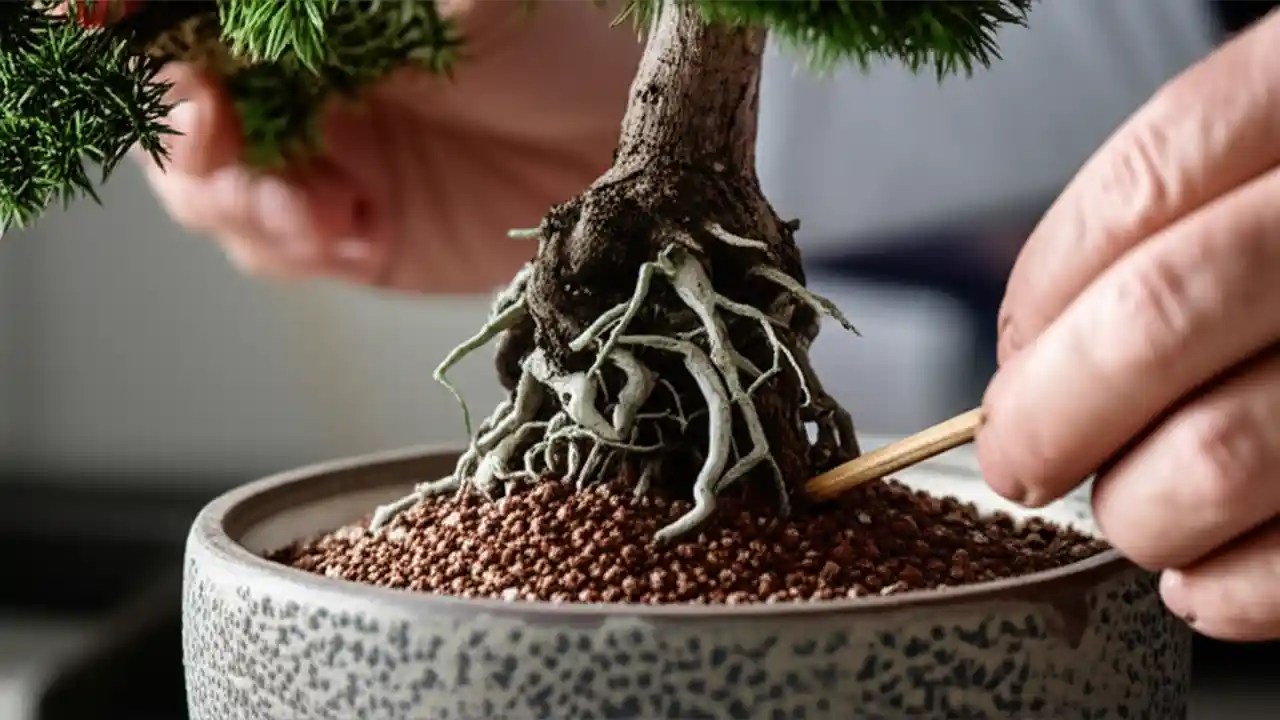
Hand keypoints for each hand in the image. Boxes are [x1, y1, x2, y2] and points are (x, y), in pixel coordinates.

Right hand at [137, 0, 639, 292]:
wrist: (623, 152)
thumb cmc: (554, 46)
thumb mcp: (442, 0)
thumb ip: (320, 10)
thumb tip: (216, 17)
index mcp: (305, 16)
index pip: (178, 18)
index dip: (121, 29)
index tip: (93, 33)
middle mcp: (298, 82)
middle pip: (172, 109)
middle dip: (185, 132)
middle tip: (224, 141)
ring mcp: (319, 158)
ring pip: (209, 188)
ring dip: (242, 201)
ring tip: (318, 208)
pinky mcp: (352, 233)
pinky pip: (273, 248)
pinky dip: (293, 245)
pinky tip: (353, 231)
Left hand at [977, 11, 1279, 640]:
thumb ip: (1181, 212)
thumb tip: (1036, 348)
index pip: (1141, 191)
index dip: (1043, 296)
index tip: (1012, 362)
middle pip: (1159, 320)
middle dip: (1050, 418)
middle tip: (1021, 460)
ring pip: (1225, 453)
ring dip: (1139, 510)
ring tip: (1133, 511)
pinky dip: (1236, 590)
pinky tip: (1204, 577)